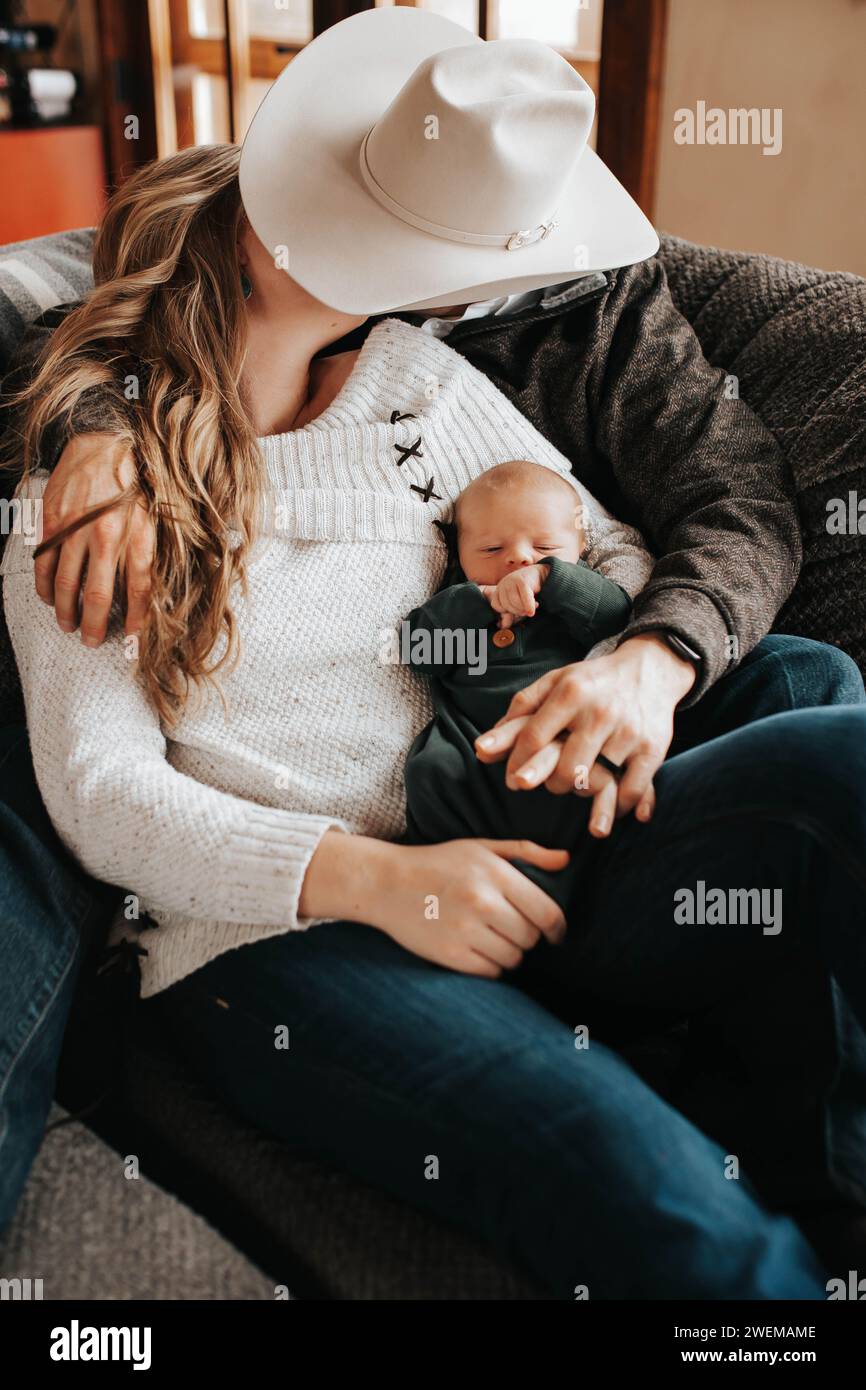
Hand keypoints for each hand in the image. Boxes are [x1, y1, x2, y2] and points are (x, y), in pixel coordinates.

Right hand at [35, 433, 153, 643]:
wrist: (101, 445)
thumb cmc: (133, 485)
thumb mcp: (155, 518)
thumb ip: (151, 554)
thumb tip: (151, 594)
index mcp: (137, 536)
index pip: (139, 590)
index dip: (136, 620)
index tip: (132, 640)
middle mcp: (106, 536)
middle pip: (98, 594)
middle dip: (94, 625)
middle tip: (91, 641)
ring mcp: (76, 530)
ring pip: (67, 584)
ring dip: (66, 612)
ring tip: (69, 626)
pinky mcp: (53, 522)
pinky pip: (45, 565)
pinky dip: (46, 587)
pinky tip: (50, 599)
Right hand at [299, 831, 567, 977]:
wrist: (386, 883)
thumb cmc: (439, 863)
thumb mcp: (481, 847)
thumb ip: (526, 852)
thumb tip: (566, 860)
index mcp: (496, 875)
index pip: (547, 913)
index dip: (557, 928)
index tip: (554, 933)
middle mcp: (483, 903)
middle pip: (530, 938)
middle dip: (527, 936)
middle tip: (510, 928)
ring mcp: (466, 931)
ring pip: (513, 958)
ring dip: (509, 952)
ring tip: (492, 938)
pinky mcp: (450, 955)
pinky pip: (490, 972)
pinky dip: (490, 966)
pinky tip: (477, 949)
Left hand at [474, 634, 696, 831]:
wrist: (651, 668)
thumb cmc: (592, 681)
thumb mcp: (554, 683)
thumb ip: (519, 711)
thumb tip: (483, 749)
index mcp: (570, 692)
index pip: (533, 737)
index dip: (517, 764)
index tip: (512, 779)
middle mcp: (599, 711)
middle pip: (562, 768)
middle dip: (549, 783)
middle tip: (550, 783)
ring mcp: (628, 731)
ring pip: (592, 782)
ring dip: (580, 792)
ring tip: (576, 788)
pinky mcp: (653, 748)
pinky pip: (630, 790)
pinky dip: (617, 806)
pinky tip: (610, 806)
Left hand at [478, 564, 546, 630]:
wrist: (541, 574)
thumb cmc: (528, 592)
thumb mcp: (517, 604)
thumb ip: (510, 615)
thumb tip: (502, 627)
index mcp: (499, 589)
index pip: (496, 605)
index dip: (506, 612)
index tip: (517, 614)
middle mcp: (503, 583)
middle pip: (506, 604)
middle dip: (517, 611)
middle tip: (527, 611)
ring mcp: (511, 580)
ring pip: (514, 602)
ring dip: (524, 608)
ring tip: (533, 606)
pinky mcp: (522, 580)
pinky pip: (524, 597)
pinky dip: (529, 606)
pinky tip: (532, 611)